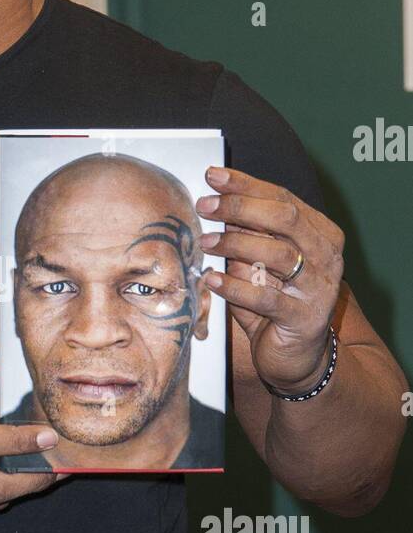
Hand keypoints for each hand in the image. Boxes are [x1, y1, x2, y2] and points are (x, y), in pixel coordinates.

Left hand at [196, 166, 343, 392]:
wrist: (296, 357)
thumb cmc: (274, 303)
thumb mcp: (260, 263)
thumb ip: (246, 235)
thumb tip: (215, 202)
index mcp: (320, 233)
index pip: (283, 199)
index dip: (246, 185)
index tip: (213, 176)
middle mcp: (327, 256)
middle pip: (285, 218)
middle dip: (240, 207)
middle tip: (205, 205)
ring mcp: (320, 288)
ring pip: (279, 254)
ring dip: (236, 243)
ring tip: (206, 241)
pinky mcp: (304, 319)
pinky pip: (268, 298)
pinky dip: (237, 287)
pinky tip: (213, 279)